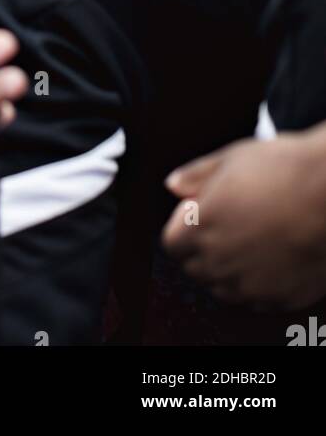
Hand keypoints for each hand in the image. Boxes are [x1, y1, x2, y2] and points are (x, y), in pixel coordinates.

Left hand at [161, 130, 325, 308]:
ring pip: (223, 288)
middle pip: (194, 268)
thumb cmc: (286, 169)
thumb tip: (174, 184)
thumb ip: (196, 175)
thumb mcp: (232, 158)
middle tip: (224, 223)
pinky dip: (257, 283)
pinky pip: (256, 299)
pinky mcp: (281, 297)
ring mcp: (252, 284)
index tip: (198, 211)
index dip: (182, 225)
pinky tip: (271, 257)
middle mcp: (222, 261)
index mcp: (202, 227)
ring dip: (226, 269)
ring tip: (249, 239)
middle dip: (200, 247)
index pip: (172, 243)